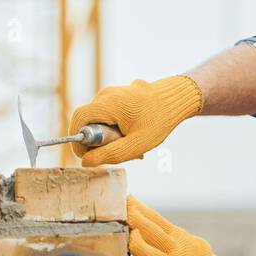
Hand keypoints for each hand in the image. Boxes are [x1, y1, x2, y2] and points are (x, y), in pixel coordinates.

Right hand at [69, 75, 203, 165]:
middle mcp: (106, 94)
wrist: (178, 98)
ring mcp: (112, 93)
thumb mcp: (135, 144)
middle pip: (89, 121)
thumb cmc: (159, 121)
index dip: (77, 140)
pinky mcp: (118, 96)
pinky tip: (134, 135)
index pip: (78, 119)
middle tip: (116, 152)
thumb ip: (109, 154)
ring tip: (130, 144)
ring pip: (99, 119)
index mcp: (108, 103)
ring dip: (109, 136)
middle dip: (97, 141)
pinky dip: (116, 128)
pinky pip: (108, 115)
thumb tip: (86, 162)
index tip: (87, 156)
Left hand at [125, 194, 255, 255]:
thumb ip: (167, 236)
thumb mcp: (187, 243)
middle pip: (152, 231)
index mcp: (178, 237)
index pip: (156, 219)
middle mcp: (176, 250)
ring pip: (149, 253)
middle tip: (121, 211)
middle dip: (135, 219)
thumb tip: (142, 219)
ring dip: (136, 243)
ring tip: (128, 237)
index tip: (126, 199)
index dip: (140, 208)